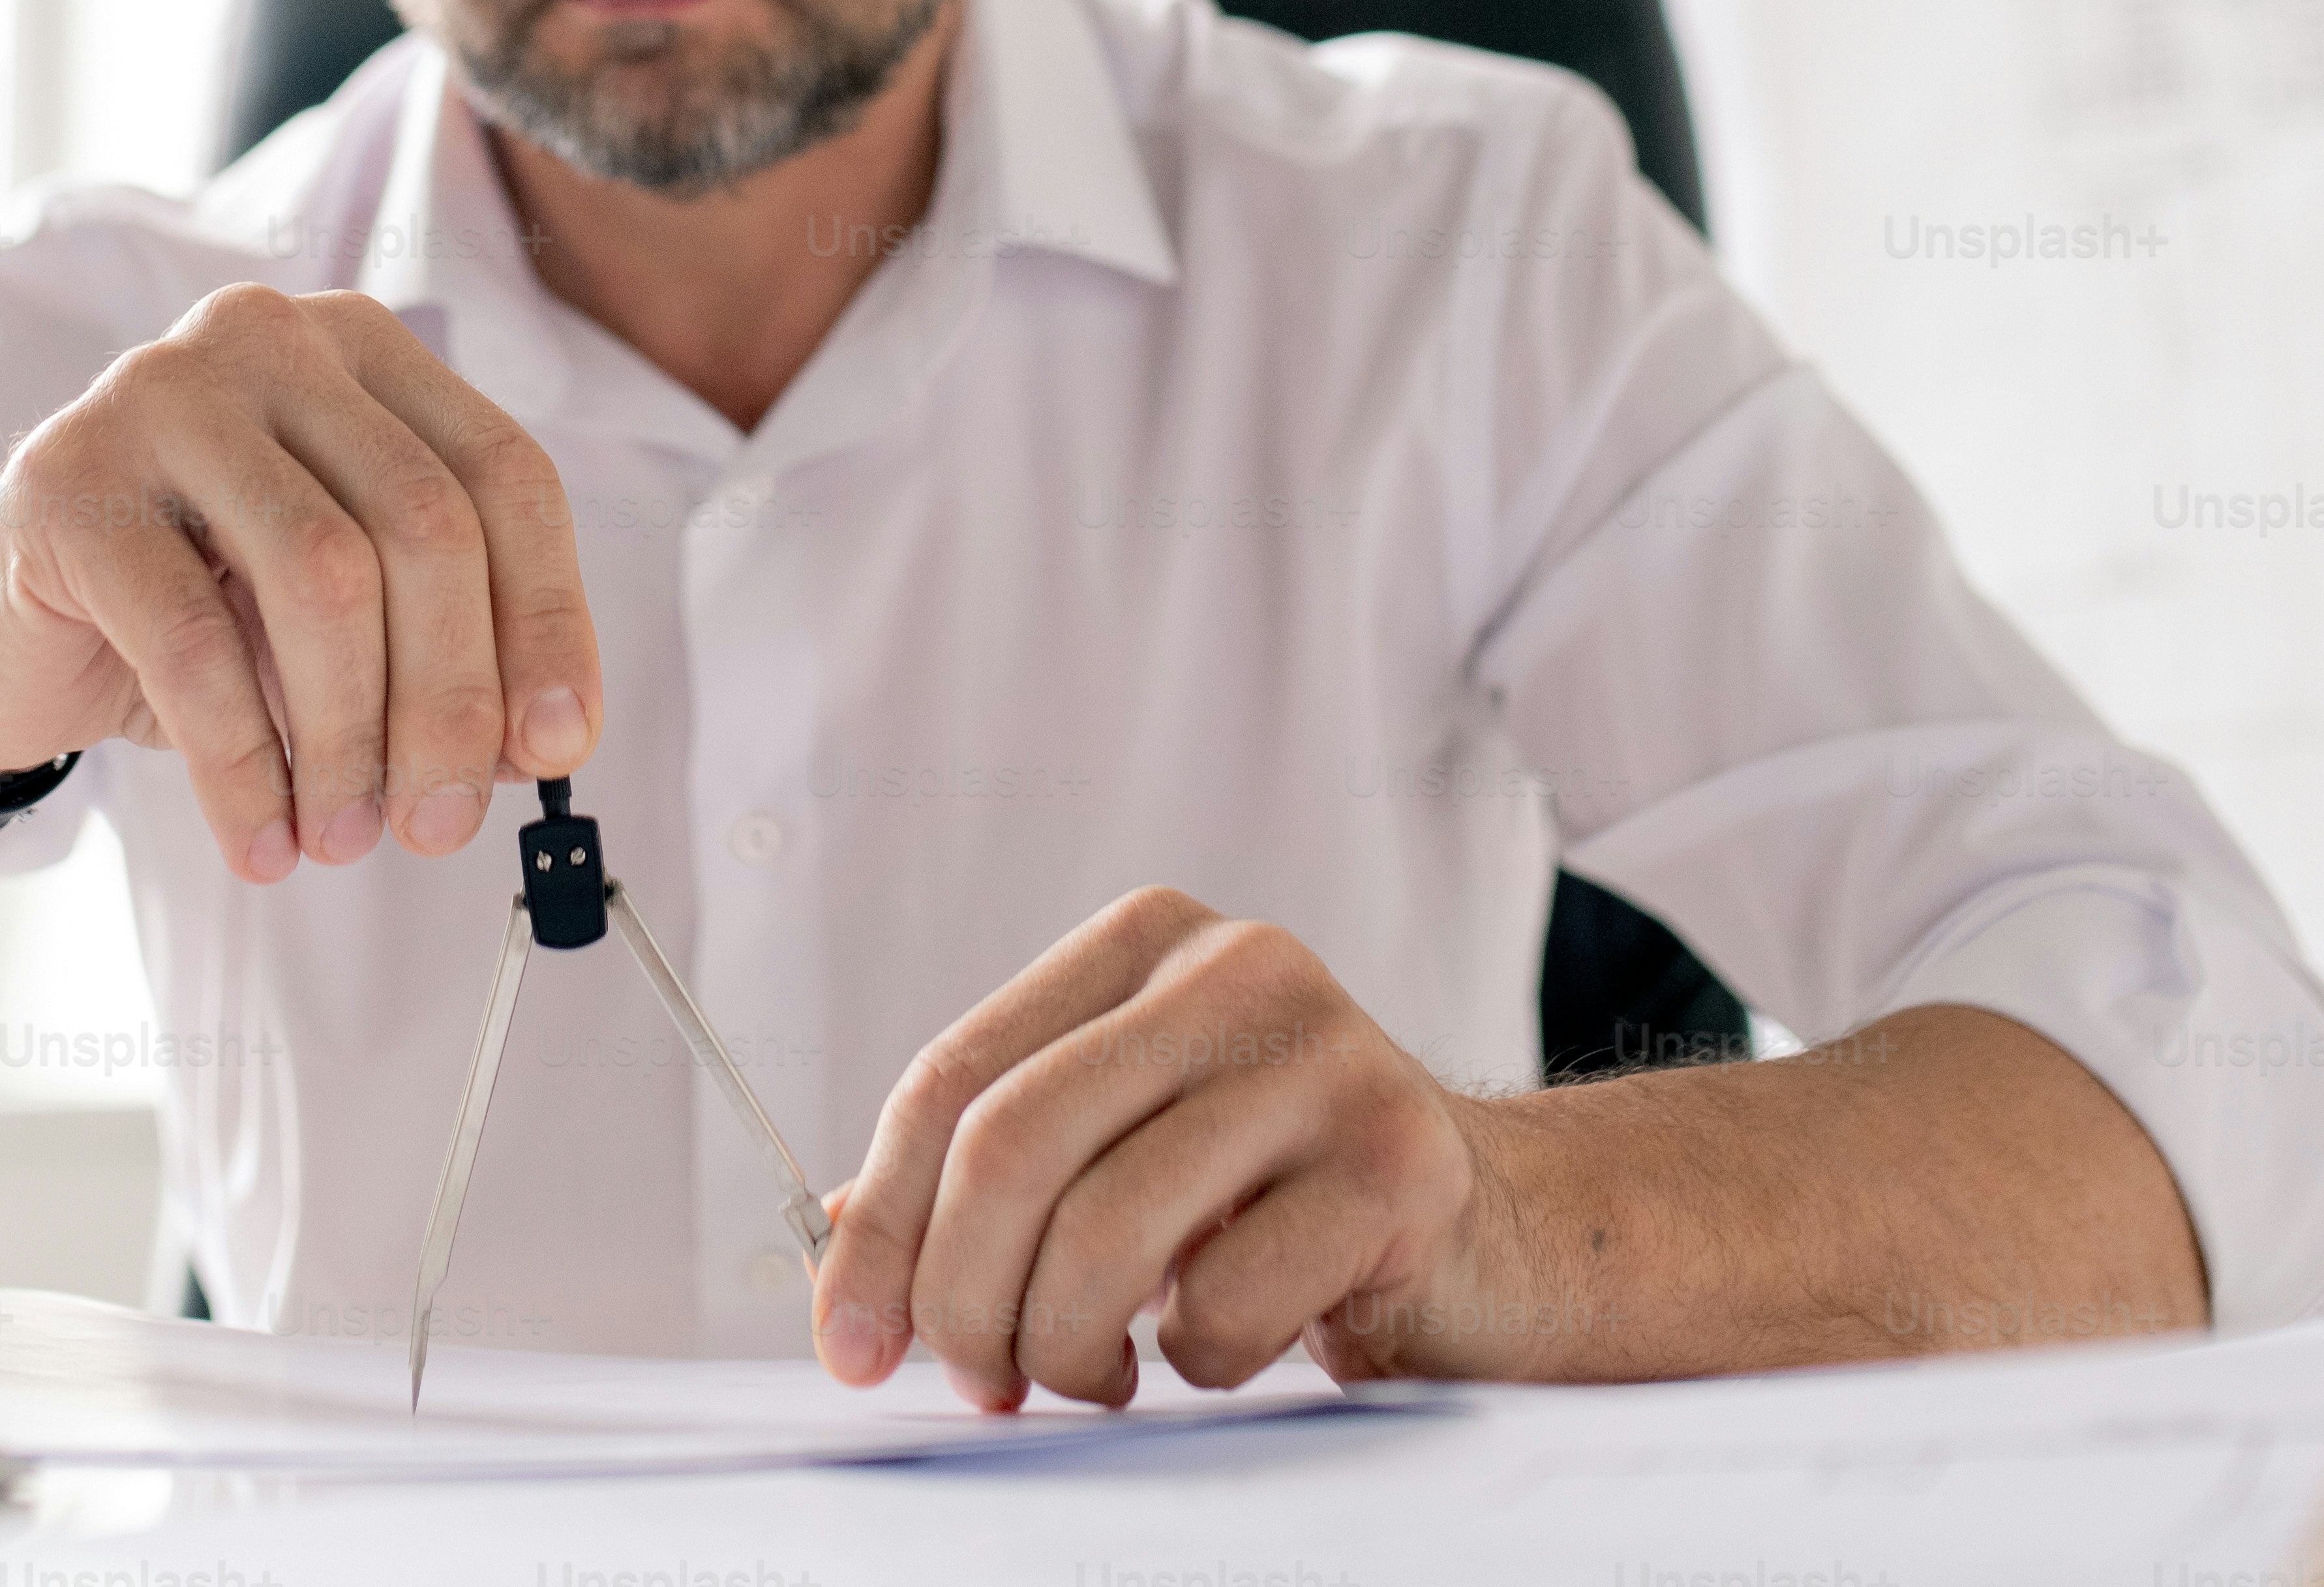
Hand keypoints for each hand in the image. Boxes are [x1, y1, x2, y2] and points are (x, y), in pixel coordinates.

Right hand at [0, 284, 598, 885]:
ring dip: (350, 739)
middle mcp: (270, 340)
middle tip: (438, 826)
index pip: (505, 476)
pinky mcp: (71, 480)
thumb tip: (544, 740)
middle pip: (424, 524)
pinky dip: (246, 768)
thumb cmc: (191, 618)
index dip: (547, 619)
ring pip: (323, 578)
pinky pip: (197, 644)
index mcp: (362, 351)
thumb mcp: (336, 630)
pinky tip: (262, 840)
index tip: (563, 746)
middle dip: (449, 701)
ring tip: (344, 839)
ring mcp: (162, 395)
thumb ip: (444, 658)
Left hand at [815, 888, 1507, 1407]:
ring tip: (1093, 1376)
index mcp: (1144, 942)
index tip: (850, 1344)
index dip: (878, 1224)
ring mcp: (1327, 1055)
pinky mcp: (1397, 1162)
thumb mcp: (1128, 1147)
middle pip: (1011, 1145)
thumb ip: (992, 1173)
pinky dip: (1196, 1358)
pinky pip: (1224, 1298)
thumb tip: (830, 1243)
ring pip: (1105, 1229)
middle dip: (962, 1298)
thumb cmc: (1278, 1199)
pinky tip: (1221, 1343)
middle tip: (979, 1381)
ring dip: (1067, 1347)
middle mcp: (1234, 968)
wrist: (1493, 1234)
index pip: (951, 1079)